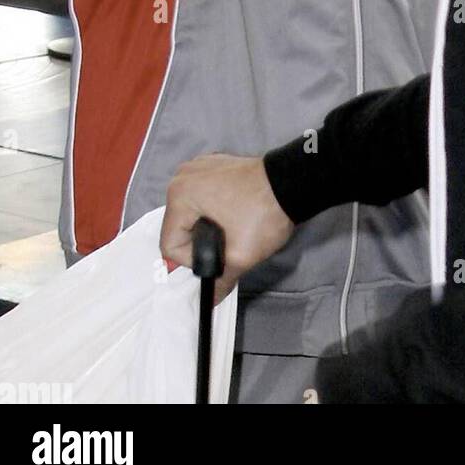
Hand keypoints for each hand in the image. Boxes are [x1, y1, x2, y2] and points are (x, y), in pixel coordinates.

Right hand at [161, 153, 293, 302]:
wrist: (294, 181)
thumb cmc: (264, 213)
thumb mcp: (241, 255)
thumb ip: (220, 280)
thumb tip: (211, 299)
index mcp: (180, 194)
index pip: (170, 244)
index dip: (194, 260)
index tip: (221, 254)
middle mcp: (183, 176)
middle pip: (178, 227)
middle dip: (200, 242)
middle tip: (228, 243)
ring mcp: (198, 166)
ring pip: (190, 212)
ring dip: (207, 226)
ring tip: (233, 229)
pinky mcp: (214, 164)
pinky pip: (202, 196)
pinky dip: (213, 208)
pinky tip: (233, 213)